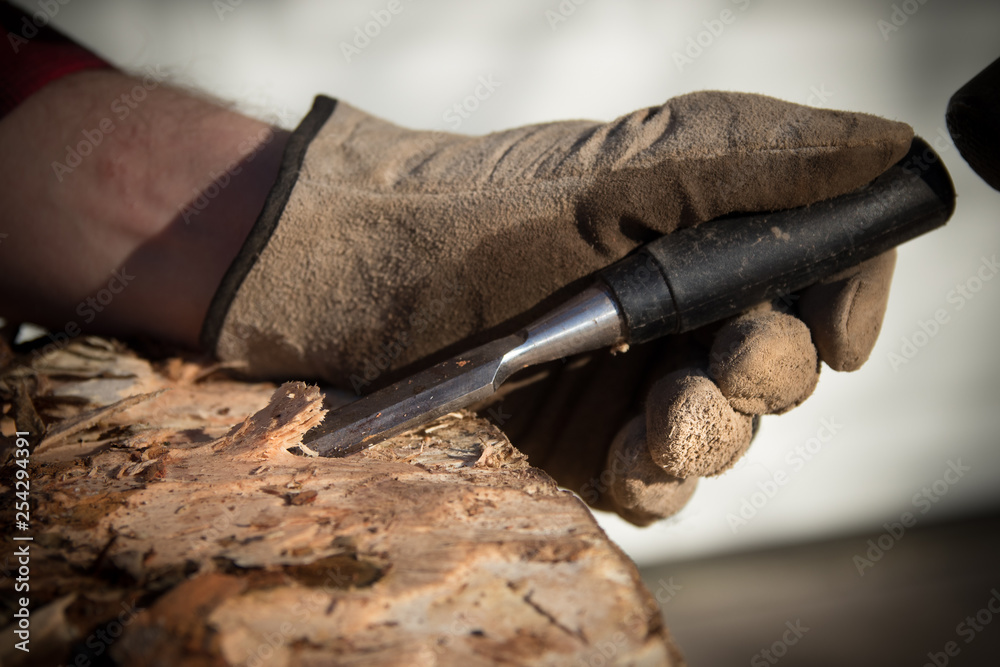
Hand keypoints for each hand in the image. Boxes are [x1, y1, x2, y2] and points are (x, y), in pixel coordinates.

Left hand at [204, 91, 911, 521]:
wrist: (357, 282)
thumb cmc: (477, 214)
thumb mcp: (612, 176)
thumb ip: (745, 162)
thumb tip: (883, 147)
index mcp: (697, 233)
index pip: (816, 264)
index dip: (846, 296)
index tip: (839, 331)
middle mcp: (675, 310)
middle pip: (780, 358)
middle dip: (770, 369)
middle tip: (729, 363)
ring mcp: (633, 382)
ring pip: (730, 430)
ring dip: (719, 428)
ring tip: (671, 415)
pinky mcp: (589, 447)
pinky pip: (662, 482)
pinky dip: (663, 475)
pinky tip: (635, 453)